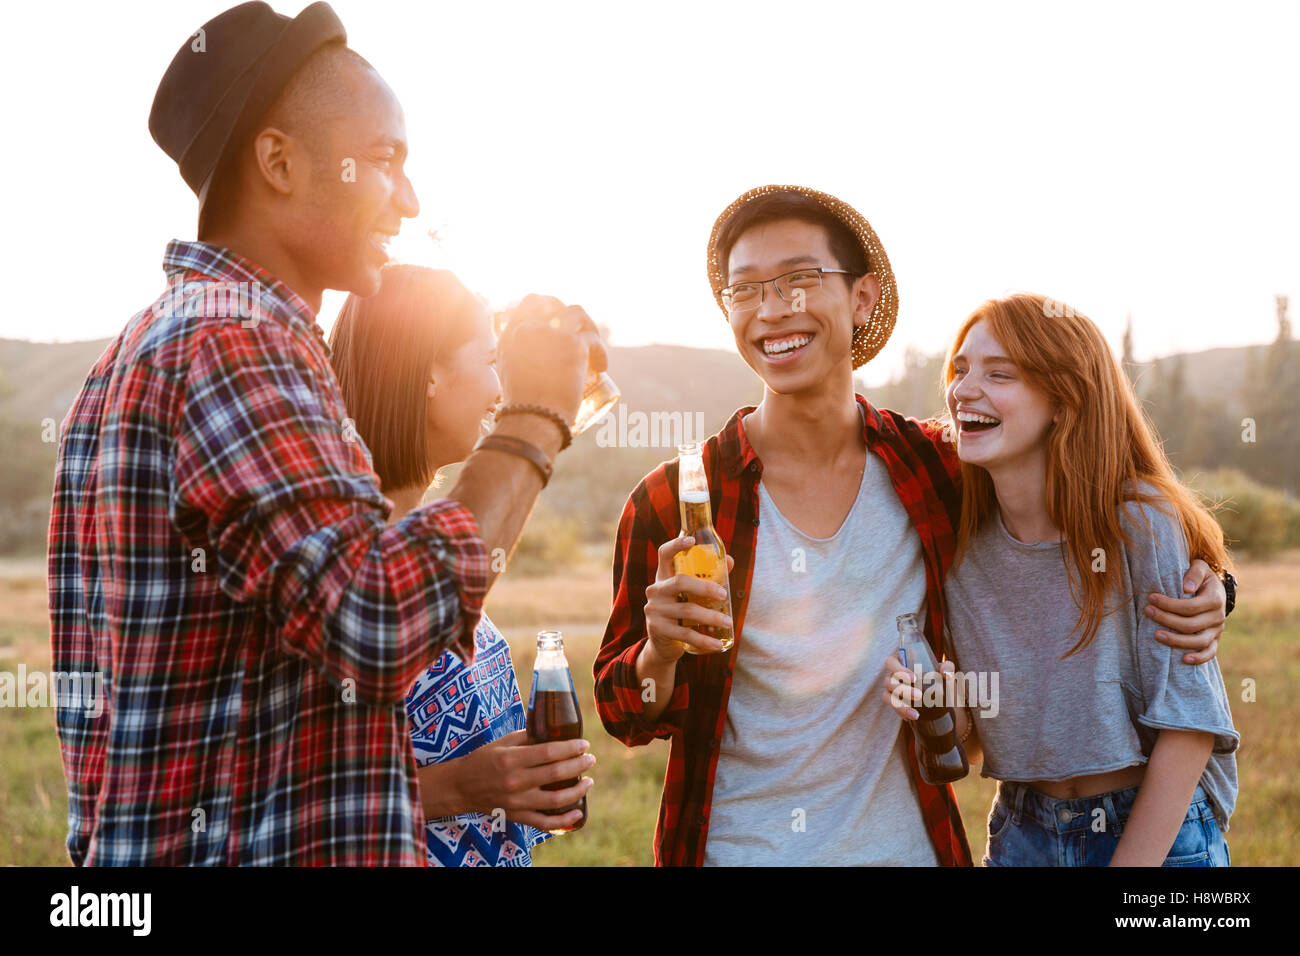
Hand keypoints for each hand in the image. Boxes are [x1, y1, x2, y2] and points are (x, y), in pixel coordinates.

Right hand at [418, 729, 593, 830]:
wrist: (461, 786)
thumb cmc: (483, 759)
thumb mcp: (502, 742)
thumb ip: (528, 736)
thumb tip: (554, 730)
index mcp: (511, 759)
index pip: (549, 752)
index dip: (571, 748)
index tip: (584, 745)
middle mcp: (515, 781)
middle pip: (556, 773)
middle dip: (579, 765)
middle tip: (591, 759)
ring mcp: (517, 802)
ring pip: (555, 800)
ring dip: (577, 791)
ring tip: (589, 782)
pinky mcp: (517, 816)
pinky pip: (544, 822)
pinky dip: (564, 820)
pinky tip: (578, 812)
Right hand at [496, 294, 608, 422]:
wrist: (532, 420)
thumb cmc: (524, 412)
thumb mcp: (511, 380)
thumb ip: (518, 364)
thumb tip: (535, 368)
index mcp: (510, 336)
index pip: (529, 304)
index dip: (547, 307)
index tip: (558, 321)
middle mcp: (528, 329)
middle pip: (552, 302)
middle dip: (567, 312)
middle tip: (579, 331)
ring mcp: (551, 334)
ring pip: (576, 313)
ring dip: (588, 325)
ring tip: (593, 345)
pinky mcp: (573, 344)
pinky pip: (594, 339)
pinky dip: (601, 353)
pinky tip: (602, 367)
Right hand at [642, 536, 734, 663]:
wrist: (664, 644)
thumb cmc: (682, 612)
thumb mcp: (691, 594)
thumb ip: (708, 577)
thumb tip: (729, 561)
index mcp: (663, 576)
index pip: (664, 554)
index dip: (676, 545)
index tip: (692, 540)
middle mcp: (655, 590)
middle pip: (680, 582)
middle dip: (704, 587)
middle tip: (723, 595)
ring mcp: (654, 610)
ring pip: (687, 610)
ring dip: (711, 617)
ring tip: (728, 622)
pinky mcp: (658, 629)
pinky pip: (685, 634)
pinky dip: (704, 640)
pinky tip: (718, 644)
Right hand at [880, 655, 955, 720]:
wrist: (939, 697)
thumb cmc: (937, 678)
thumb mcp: (944, 670)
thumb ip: (947, 667)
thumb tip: (946, 673)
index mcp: (901, 664)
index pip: (891, 662)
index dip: (898, 669)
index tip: (914, 678)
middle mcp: (893, 676)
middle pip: (889, 680)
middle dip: (902, 688)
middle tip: (919, 695)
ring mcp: (891, 690)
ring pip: (887, 696)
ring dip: (900, 704)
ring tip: (916, 712)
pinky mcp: (894, 703)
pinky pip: (893, 708)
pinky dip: (902, 712)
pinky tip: (914, 715)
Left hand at [1145, 558, 1226, 664]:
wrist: (1214, 587)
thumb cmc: (1201, 576)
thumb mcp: (1200, 567)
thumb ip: (1194, 573)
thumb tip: (1186, 587)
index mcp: (1215, 599)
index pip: (1190, 606)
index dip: (1169, 604)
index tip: (1151, 599)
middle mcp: (1218, 616)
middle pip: (1191, 624)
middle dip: (1166, 619)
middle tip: (1147, 611)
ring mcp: (1217, 630)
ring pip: (1199, 641)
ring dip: (1176, 640)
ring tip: (1156, 635)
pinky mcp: (1215, 639)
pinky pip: (1210, 652)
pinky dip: (1199, 658)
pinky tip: (1184, 659)